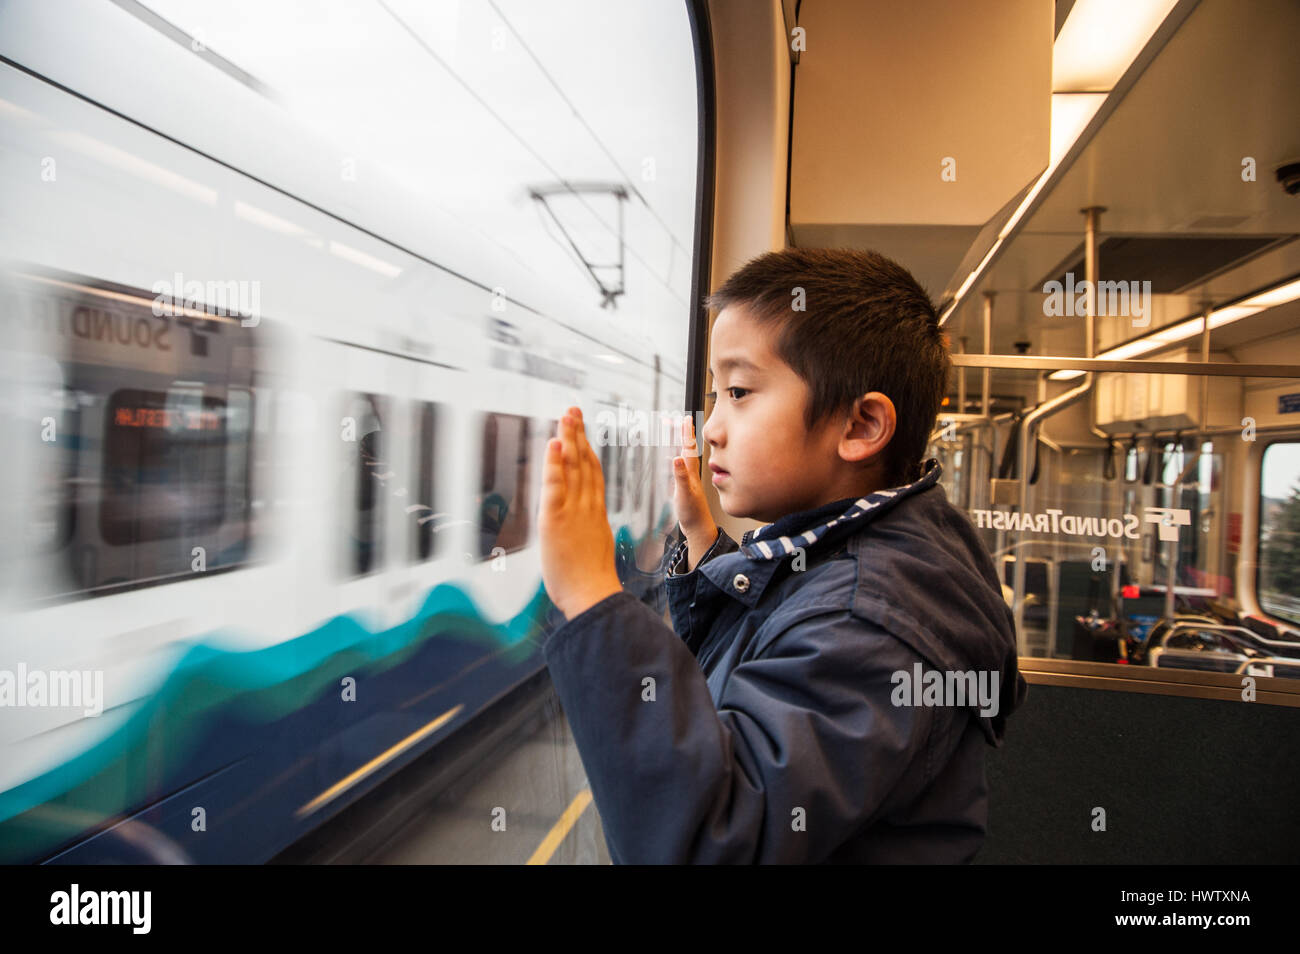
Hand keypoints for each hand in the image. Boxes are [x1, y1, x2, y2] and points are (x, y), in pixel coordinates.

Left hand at [538, 406, 622, 619]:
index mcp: (597, 514)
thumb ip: (589, 534)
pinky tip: (553, 442)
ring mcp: (573, 510)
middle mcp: (587, 506)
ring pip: (572, 466)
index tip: (583, 434)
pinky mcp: (555, 518)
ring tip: (566, 416)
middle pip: (584, 463)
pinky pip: (555, 484)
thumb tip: (585, 533)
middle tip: (574, 411)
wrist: (593, 595)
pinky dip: (554, 462)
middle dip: (578, 435)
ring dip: (568, 438)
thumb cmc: (592, 583)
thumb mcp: (595, 551)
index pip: (593, 475)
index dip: (588, 451)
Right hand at [671, 413, 714, 542]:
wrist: (698, 528)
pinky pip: (681, 466)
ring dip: (680, 443)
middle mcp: (691, 472)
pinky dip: (677, 457)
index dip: (686, 432)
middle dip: (682, 433)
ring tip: (676, 432)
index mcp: (691, 471)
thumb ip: (680, 476)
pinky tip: (674, 458)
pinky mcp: (685, 485)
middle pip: (686, 448)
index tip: (684, 417)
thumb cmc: (692, 513)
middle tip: (678, 419)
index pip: (688, 447)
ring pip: (684, 455)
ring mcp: (688, 478)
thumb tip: (677, 458)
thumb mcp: (684, 494)